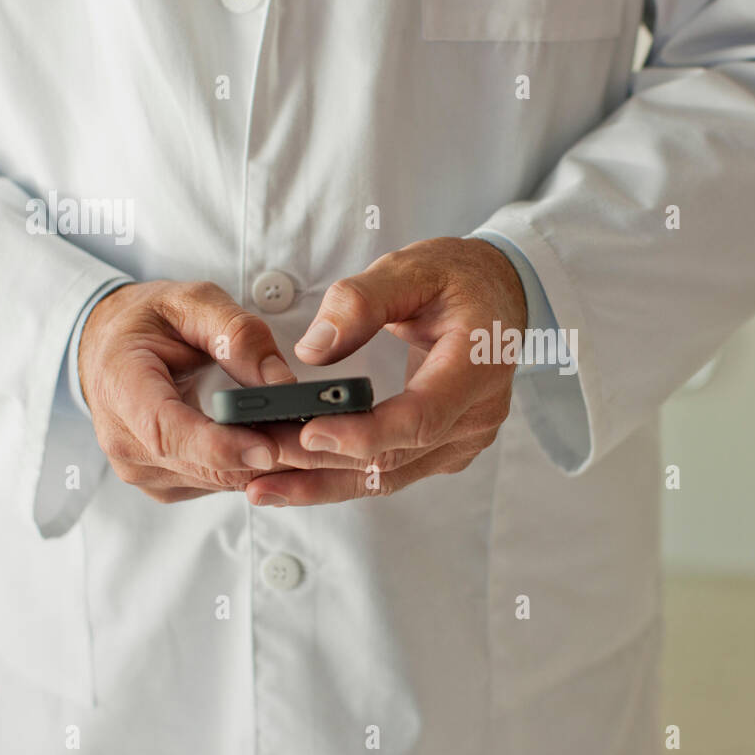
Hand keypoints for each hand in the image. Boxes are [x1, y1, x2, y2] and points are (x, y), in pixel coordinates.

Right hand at [79, 280, 298, 502]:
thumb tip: (280, 382)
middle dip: (263, 456)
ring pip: (216, 482)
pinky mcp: (162, 483)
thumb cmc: (149, 322)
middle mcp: (123, 438)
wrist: (112, 347)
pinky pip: (215, 486)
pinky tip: (270, 443)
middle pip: (200, 464)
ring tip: (300, 435)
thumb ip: (238, 335)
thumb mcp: (193, 303)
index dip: (219, 445)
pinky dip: (248, 469)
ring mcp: (140, 468)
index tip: (267, 447)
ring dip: (263, 465)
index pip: (166, 430)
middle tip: (317, 437)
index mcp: (121, 385)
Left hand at [244, 237, 526, 505]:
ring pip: (388, 478)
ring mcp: (464, 439)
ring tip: (260, 487)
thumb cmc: (455, 279)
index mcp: (476, 366)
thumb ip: (362, 300)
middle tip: (256, 457)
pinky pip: (391, 474)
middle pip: (395, 458)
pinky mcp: (446, 451)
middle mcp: (476, 415)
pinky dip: (341, 477)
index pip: (420, 417)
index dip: (364, 433)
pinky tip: (293, 481)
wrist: (498, 298)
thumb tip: (312, 349)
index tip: (306, 433)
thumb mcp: (411, 267)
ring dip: (322, 483)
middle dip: (322, 461)